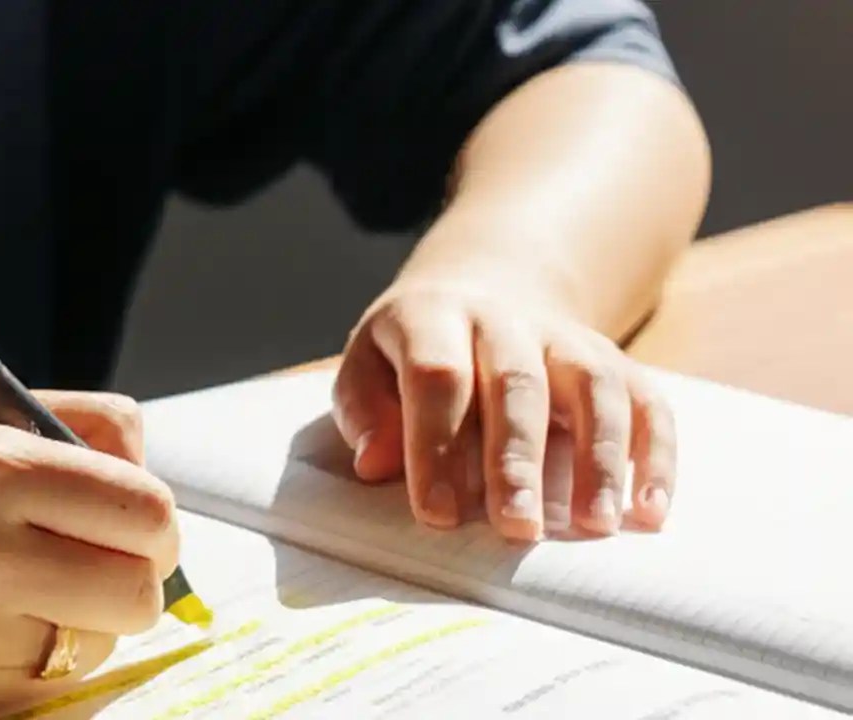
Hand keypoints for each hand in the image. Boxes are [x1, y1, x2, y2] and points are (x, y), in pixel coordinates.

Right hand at [0, 392, 174, 717]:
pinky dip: (29, 657)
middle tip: (93, 555)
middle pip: (140, 592)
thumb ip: (73, 427)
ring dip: (80, 619)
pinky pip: (40, 687)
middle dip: (134, 573)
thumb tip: (154, 466)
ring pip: (97, 646)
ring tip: (13, 586)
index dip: (152, 517)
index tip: (131, 516)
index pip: (147, 510)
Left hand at [331, 278, 674, 541]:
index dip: (435, 445)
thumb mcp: (368, 365)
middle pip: (516, 384)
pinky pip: (645, 400)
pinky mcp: (614, 360)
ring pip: (592, 386)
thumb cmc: (412, 353)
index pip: (437, 376)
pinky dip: (654, 453)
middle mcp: (505, 319)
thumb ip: (365, 411)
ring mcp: (566, 336)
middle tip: (515, 527)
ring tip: (593, 526)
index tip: (436, 514)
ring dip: (598, 458)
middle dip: (516, 459)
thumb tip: (375, 463)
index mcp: (433, 317)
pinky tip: (650, 509)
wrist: (483, 290)